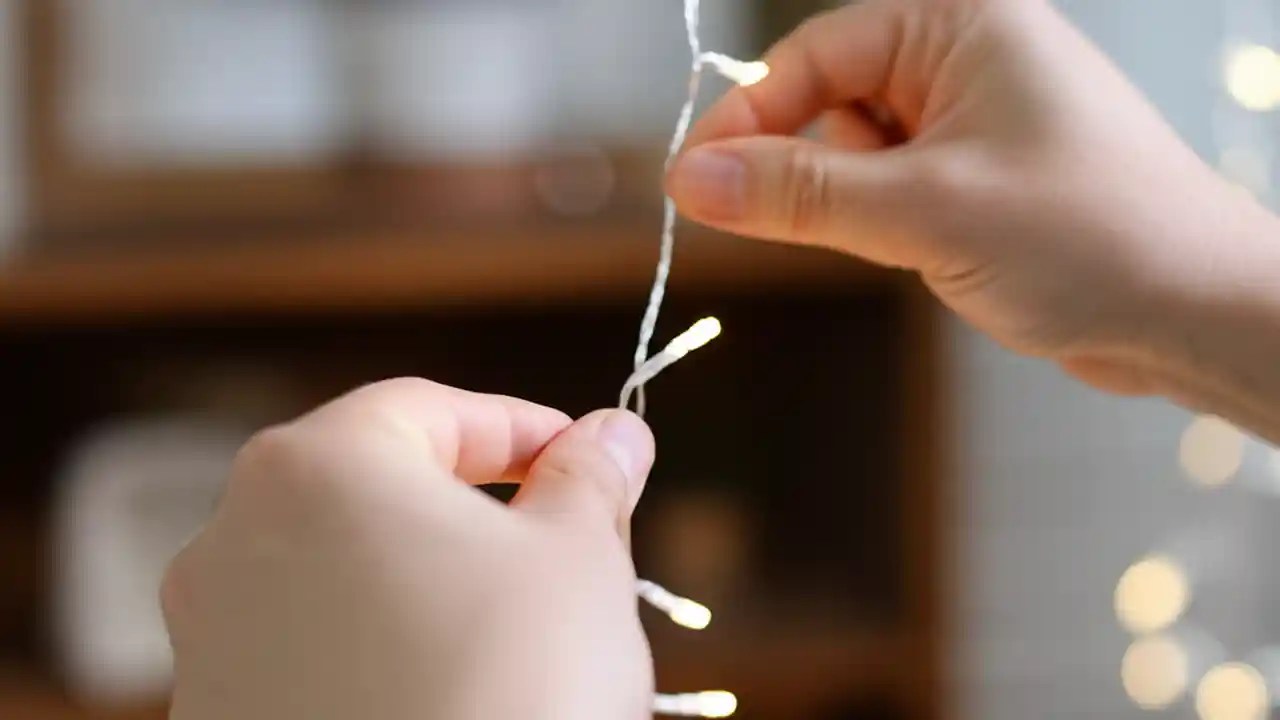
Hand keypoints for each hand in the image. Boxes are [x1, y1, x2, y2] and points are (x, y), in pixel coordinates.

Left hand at [161, 379, 655, 719]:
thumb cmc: (509, 686)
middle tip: (559, 540)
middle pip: (378, 486)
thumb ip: (589, 478)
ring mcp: (212, 633)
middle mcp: (233, 537)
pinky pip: (311, 648)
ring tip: (512, 627)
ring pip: (342, 570)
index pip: (431, 410)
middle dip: (476, 507)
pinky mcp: (219, 712)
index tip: (584, 456)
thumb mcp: (578, 559)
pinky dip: (379, 646)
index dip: (522, 428)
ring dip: (428, 578)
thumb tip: (613, 434)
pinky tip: (449, 687)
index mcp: (317, 466)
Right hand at [668, 0, 1279, 398]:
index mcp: (960, 23)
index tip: (695, 184)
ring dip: (848, 203)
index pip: (814, 54)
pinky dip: (880, 223)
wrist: (1195, 312)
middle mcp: (966, 57)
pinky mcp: (979, 175)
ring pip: (856, 152)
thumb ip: (799, 194)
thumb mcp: (922, 211)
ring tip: (907, 241)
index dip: (748, 119)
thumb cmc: (1088, 237)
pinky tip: (920, 253)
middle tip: (786, 226)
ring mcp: (974, 118)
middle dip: (804, 166)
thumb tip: (689, 179)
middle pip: (829, 99)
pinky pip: (892, 187)